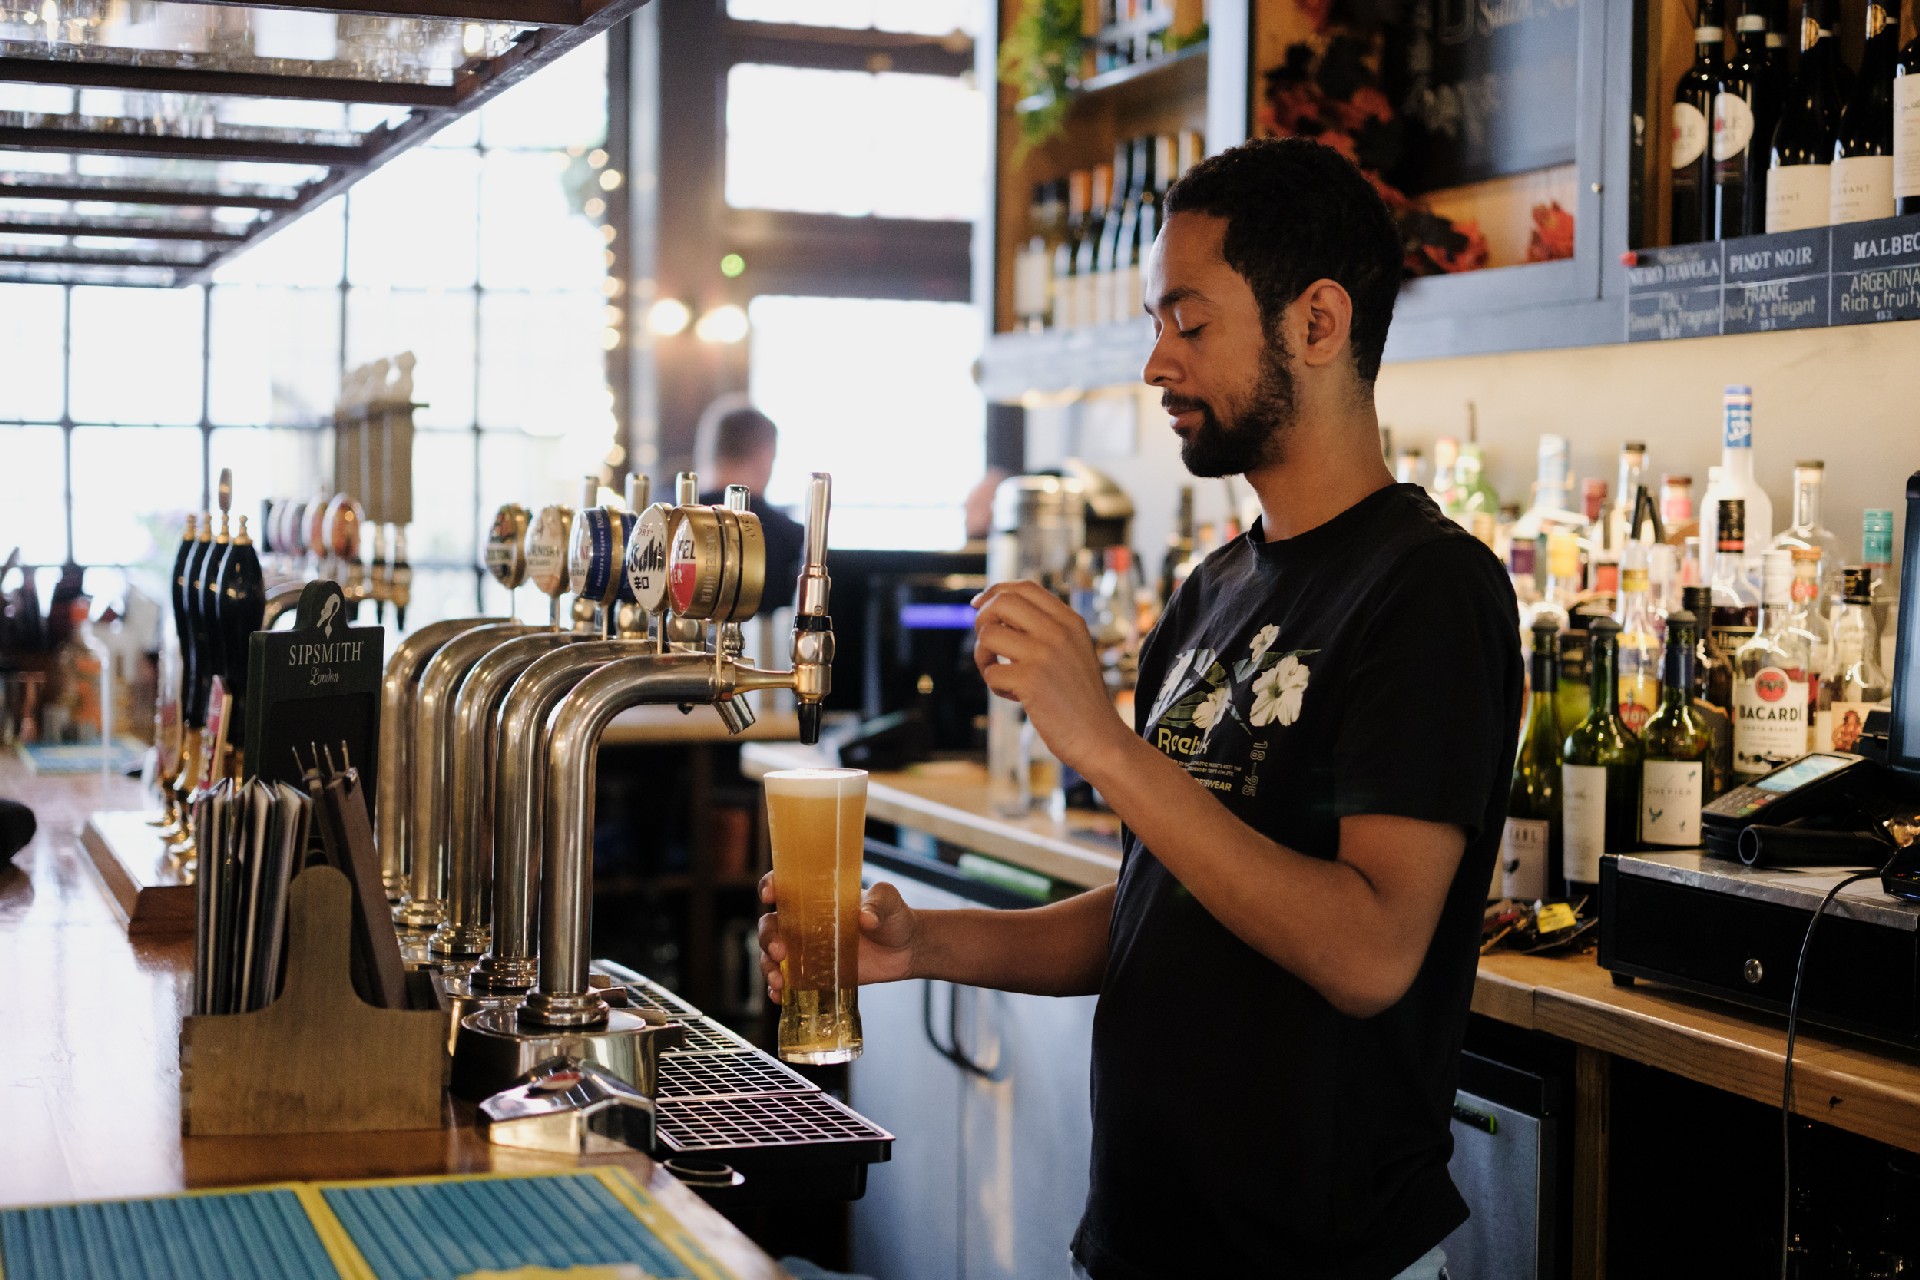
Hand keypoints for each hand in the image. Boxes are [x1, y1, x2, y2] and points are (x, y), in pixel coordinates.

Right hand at [757, 874, 917, 1004]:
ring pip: (772, 955)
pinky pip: (787, 982)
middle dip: (768, 938)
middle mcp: (804, 921)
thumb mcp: (889, 902)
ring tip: (779, 982)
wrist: (904, 949)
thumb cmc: (893, 917)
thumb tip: (866, 918)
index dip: (770, 886)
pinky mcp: (812, 974)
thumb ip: (879, 903)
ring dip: (768, 967)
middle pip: (771, 924)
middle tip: (780, 952)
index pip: (785, 885)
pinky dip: (779, 990)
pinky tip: (781, 997)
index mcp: (817, 896)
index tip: (769, 895)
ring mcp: (806, 949)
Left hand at [971, 580, 1134, 775]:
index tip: (979, 605)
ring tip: (1000, 675)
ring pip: (988, 635)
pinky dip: (995, 686)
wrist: (1099, 738)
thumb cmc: (1079, 698)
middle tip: (989, 646)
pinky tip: (1014, 697)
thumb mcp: (1073, 651)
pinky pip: (991, 671)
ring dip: (983, 657)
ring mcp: (1044, 654)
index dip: (996, 592)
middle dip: (983, 621)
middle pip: (1001, 602)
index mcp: (1070, 621)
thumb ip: (1045, 629)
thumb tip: (994, 609)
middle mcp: (1058, 631)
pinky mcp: (1030, 680)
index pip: (1025, 587)